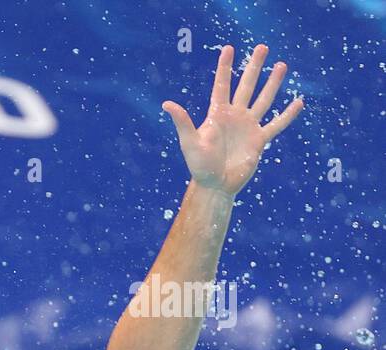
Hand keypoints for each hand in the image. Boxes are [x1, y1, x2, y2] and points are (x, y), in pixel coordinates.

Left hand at [163, 43, 303, 196]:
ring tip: (281, 65)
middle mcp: (234, 116)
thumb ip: (183, 122)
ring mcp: (248, 127)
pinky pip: (277, 124)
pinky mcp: (259, 140)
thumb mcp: (190, 143)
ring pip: (264, 100)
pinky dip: (288, 114)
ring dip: (273, 83)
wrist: (215, 185)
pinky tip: (298, 102)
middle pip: (247, 86)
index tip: (229, 48)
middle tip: (262, 47)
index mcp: (217, 114)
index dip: (225, 67)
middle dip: (254, 67)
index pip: (222, 85)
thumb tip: (167, 104)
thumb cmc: (199, 166)